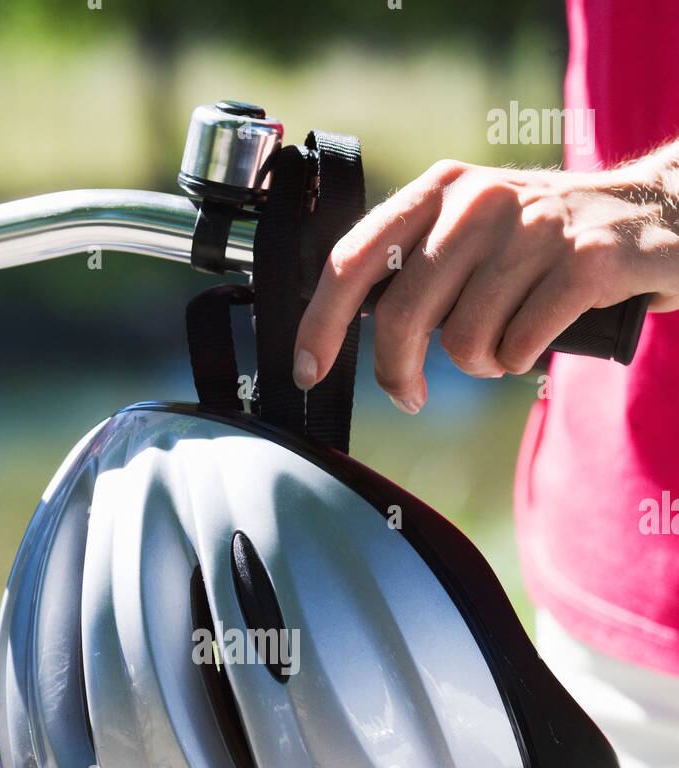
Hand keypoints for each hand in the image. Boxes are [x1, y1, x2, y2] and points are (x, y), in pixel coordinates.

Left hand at [292, 147, 678, 412]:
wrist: (659, 217)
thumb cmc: (546, 243)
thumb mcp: (475, 232)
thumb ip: (417, 266)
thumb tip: (344, 327)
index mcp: (442, 189)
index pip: (355, 257)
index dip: (320, 322)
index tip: (308, 370)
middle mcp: (481, 200)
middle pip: (400, 316)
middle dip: (399, 374)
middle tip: (412, 394)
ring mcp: (534, 228)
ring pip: (463, 343)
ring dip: (479, 365)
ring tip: (505, 344)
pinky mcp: (583, 263)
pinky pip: (518, 348)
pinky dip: (521, 362)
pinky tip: (538, 340)